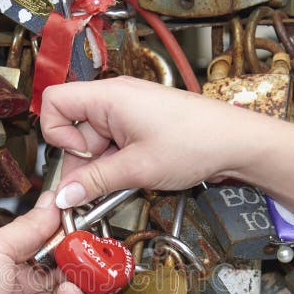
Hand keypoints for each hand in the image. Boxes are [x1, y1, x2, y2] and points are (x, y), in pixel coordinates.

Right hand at [40, 76, 265, 207]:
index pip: (55, 101)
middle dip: (81, 162)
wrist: (238, 143)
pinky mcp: (141, 126)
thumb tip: (64, 196)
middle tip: (92, 192)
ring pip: (95, 142)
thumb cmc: (196, 143)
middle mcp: (115, 99)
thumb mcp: (137, 168)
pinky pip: (114, 145)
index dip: (56, 133)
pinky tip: (132, 180)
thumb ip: (95, 182)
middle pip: (75, 129)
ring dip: (100, 168)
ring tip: (122, 186)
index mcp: (108, 97)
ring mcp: (128, 113)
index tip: (79, 158)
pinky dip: (116, 165)